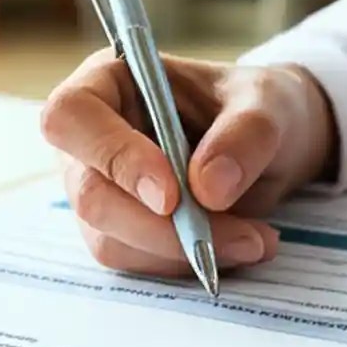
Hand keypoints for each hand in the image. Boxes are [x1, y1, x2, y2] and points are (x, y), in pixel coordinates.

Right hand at [40, 49, 338, 275]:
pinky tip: (234, 246)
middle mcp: (88, 139)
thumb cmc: (256, 106)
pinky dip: (185, 263)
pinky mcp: (117, 232)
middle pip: (89, 194)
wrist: (274, 144)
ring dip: (182, 251)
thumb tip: (209, 188)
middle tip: (238, 234)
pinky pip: (135, 262)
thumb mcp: (267, 104)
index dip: (113, 157)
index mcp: (105, 83)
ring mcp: (97, 189)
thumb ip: (245, 135)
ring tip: (254, 239)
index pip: (72, 116)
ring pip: (110, 239)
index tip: (171, 195)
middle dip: (160, 226)